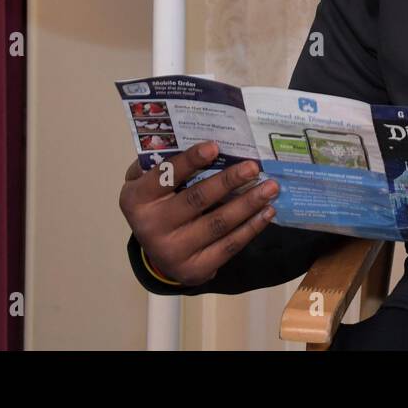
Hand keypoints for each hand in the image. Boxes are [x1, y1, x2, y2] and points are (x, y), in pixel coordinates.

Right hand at [118, 140, 278, 286]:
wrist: (158, 251)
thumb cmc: (158, 203)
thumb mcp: (149, 180)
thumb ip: (164, 161)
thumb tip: (201, 137)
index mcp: (137, 199)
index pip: (165, 176)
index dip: (190, 161)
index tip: (215, 147)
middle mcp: (151, 227)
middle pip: (196, 200)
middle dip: (229, 181)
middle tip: (254, 167)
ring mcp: (172, 252)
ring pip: (218, 224)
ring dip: (248, 204)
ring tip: (270, 188)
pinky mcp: (194, 270)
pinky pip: (229, 246)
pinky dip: (251, 227)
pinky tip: (267, 212)